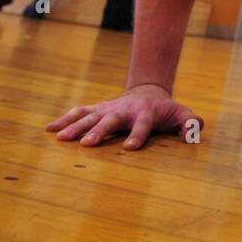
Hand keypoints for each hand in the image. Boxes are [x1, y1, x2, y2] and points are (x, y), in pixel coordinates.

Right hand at [45, 84, 201, 149]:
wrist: (147, 93)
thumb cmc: (166, 110)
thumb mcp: (182, 114)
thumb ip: (191, 123)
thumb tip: (192, 133)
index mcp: (145, 113)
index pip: (142, 125)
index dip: (138, 135)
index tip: (131, 148)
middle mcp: (124, 110)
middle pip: (110, 120)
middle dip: (99, 131)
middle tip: (87, 144)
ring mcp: (108, 108)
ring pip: (90, 116)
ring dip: (75, 127)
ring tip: (60, 138)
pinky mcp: (97, 109)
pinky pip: (79, 113)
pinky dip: (64, 119)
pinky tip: (49, 129)